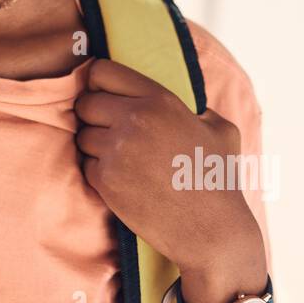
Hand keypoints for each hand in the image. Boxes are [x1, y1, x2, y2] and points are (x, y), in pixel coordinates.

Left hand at [74, 58, 262, 274]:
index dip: (99, 83)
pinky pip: (86, 165)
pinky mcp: (106, 180)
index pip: (103, 71)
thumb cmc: (218, 179)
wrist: (211, 230)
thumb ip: (199, 109)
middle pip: (85, 104)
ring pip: (82, 136)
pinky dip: (99, 173)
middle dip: (94, 117)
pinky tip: (124, 182)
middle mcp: (134, 119)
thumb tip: (191, 106)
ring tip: (123, 160)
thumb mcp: (220, 130)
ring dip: (95, 147)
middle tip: (112, 133)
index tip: (105, 96)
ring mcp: (117, 150)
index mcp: (160, 100)